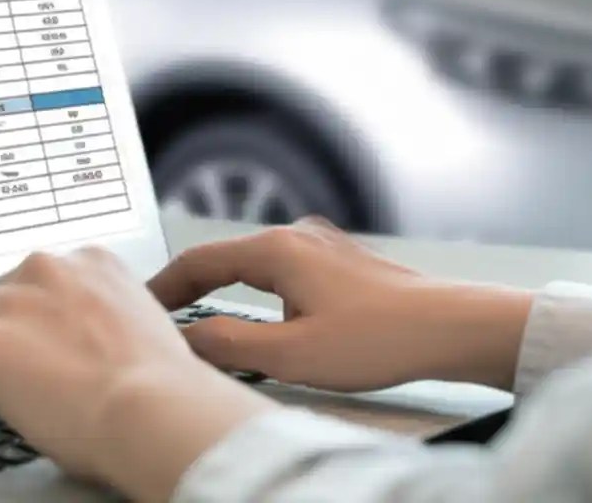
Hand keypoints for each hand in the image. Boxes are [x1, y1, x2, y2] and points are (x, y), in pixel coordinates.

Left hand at [0, 247, 275, 501]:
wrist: (157, 411)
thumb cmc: (165, 391)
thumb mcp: (141, 329)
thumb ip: (104, 320)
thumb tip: (84, 348)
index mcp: (93, 264)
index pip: (36, 274)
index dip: (24, 313)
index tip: (29, 344)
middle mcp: (47, 270)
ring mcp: (10, 302)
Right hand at [149, 218, 534, 391]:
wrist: (451, 327)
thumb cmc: (381, 338)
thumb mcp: (291, 355)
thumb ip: (230, 344)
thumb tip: (188, 339)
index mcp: (276, 251)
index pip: (199, 261)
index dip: (163, 285)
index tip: (140, 304)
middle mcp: (297, 237)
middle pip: (225, 259)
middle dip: (190, 286)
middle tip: (163, 313)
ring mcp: (323, 247)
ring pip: (256, 266)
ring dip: (227, 290)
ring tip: (206, 318)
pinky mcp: (343, 264)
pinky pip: (284, 272)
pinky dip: (259, 292)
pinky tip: (265, 318)